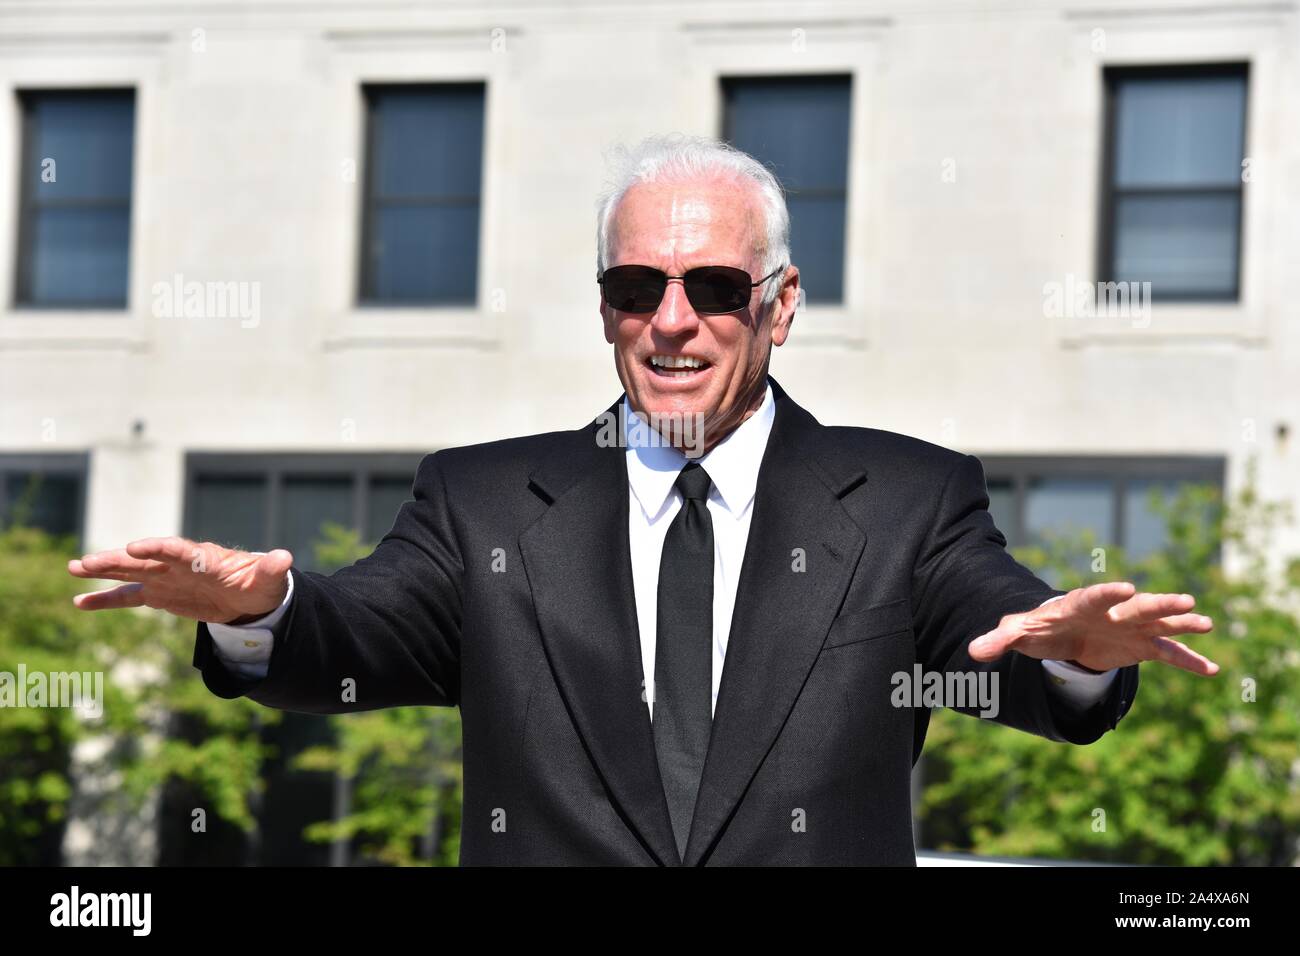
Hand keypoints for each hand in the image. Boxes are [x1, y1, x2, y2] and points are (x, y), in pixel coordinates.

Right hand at [67, 537, 293, 624]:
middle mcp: (178, 563)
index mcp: (202, 557)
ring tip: (73, 569)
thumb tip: (285, 557)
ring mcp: (166, 577)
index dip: (156, 547)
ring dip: (102, 570)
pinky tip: (79, 602)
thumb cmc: (259, 583)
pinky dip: (105, 599)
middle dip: (117, 559)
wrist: (250, 596)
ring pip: (129, 572)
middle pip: (144, 558)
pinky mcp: (159, 594)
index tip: (135, 547)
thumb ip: (272, 568)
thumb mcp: (269, 579)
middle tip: (87, 561)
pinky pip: (128, 596)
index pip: (176, 548)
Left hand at [967, 581, 1218, 675]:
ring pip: (1160, 622)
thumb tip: (974, 652)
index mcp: (1081, 604)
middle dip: (1158, 603)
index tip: (1125, 588)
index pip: (1095, 596)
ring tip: (1205, 622)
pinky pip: (1169, 654)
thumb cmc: (1040, 628)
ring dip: (1182, 622)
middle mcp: (1112, 612)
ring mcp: (1131, 627)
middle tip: (1185, 601)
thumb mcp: (1019, 633)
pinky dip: (1188, 660)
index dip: (1108, 593)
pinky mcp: (1141, 646)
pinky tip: (1212, 669)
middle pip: (1138, 605)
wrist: (1061, 633)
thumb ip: (1000, 639)